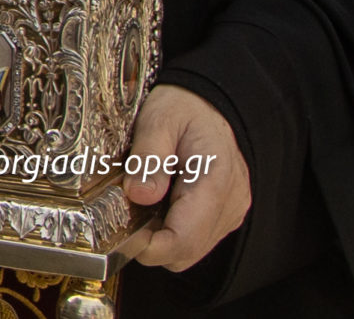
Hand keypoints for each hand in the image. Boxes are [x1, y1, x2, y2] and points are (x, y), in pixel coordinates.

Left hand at [124, 84, 251, 270]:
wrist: (210, 102)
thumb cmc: (184, 107)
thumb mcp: (158, 119)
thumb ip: (149, 158)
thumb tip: (138, 194)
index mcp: (215, 181)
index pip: (184, 238)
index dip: (150, 247)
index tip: (123, 236)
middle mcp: (230, 203)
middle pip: (187, 251)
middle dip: (152, 245)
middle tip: (125, 217)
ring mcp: (231, 210)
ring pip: (191, 250)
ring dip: (162, 239)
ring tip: (142, 207)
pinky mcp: (225, 213)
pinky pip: (197, 237)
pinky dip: (173, 231)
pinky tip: (159, 206)